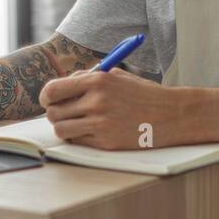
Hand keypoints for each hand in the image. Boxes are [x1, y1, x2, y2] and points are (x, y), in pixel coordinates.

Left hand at [38, 68, 199, 149]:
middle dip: (55, 112)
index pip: (53, 90)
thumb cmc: (143, 93)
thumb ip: (88, 79)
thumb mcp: (117, 76)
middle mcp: (97, 102)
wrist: (172, 114)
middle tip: (64, 112)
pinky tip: (90, 131)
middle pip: (53, 112)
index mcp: (98, 81)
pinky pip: (77, 142)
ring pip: (61, 130)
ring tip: (76, 122)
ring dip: (64, 127)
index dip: (46, 96)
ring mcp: (101, 124)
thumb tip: (60, 87)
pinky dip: (78, 137)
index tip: (49, 99)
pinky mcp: (106, 143)